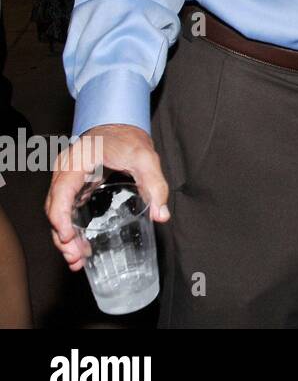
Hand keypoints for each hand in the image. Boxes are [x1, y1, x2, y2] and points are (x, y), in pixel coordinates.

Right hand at [45, 125, 169, 271]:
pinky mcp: (73, 185)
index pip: (60, 195)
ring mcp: (66, 179)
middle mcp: (64, 172)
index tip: (69, 239)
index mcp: (75, 164)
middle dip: (62, 236)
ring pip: (58, 212)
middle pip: (54, 209)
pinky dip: (70, 227)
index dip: (61, 220)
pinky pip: (66, 208)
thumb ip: (155, 184)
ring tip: (77, 259)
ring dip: (65, 236)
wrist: (120, 121)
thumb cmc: (128, 137)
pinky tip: (79, 244)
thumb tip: (160, 214)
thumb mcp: (146, 157)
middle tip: (76, 258)